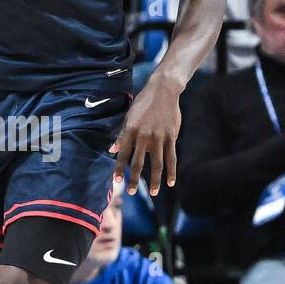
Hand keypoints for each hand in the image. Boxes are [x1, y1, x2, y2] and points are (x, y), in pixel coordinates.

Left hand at [111, 74, 180, 194]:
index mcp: (131, 131)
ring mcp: (159, 137)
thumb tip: (112, 150)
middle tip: (131, 192)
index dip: (119, 169)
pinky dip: (171, 171)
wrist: (163, 90)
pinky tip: (170, 182)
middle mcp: (144, 136)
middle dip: (134, 179)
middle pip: (138, 163)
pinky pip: (171, 158)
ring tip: (154, 192)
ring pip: (157, 164)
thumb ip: (122, 135)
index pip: (123, 154)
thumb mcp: (129, 116)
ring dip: (155, 180)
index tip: (117, 181)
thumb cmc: (144, 103)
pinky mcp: (171, 137)